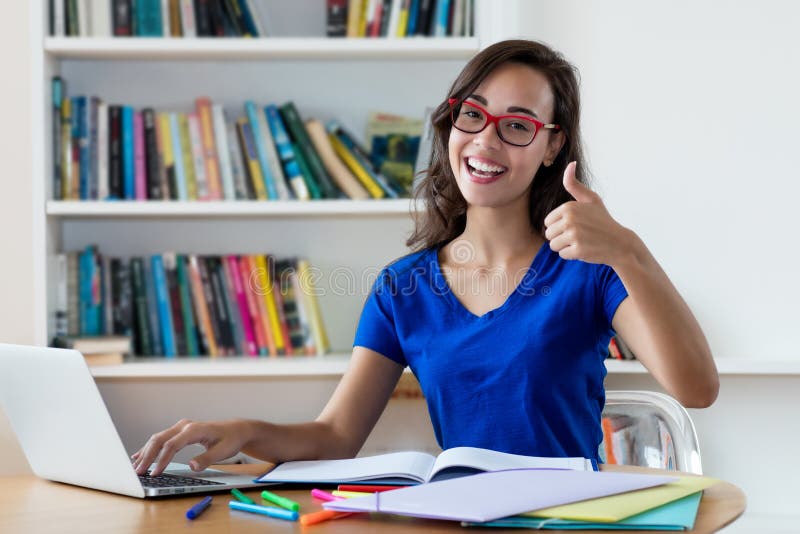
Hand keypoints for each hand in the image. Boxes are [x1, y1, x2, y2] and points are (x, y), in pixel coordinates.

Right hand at [131, 419, 249, 475]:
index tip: (154, 474)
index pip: (172, 445)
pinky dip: (150, 448)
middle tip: (138, 472)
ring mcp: (181, 427)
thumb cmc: (230, 439)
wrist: (236, 430)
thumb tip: (192, 466)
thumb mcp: (223, 451)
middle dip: (147, 456)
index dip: (161, 460)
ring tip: (135, 467)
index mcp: (194, 430)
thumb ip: (207, 459)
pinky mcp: (180, 431)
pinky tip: (139, 455)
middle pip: (160, 439)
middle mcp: (185, 426)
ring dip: (146, 452)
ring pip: (158, 438)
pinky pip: (162, 439)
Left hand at [543, 161, 633, 265]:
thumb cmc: (603, 221)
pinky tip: (585, 249)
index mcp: (569, 207)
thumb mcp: (590, 199)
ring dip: (565, 247)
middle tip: (579, 235)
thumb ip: (574, 185)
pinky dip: (572, 255)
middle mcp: (570, 219)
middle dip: (561, 237)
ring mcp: (574, 234)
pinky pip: (562, 255)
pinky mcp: (578, 249)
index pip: (547, 222)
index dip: (559, 226)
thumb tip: (570, 164)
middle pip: (548, 234)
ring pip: (553, 245)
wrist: (620, 243)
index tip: (576, 225)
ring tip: (581, 242)